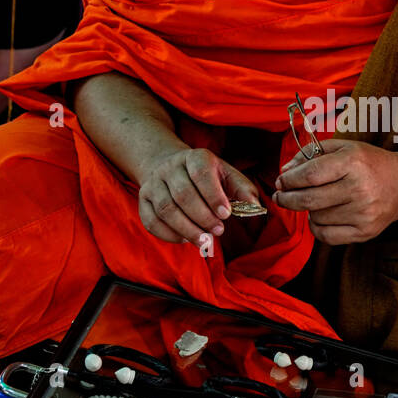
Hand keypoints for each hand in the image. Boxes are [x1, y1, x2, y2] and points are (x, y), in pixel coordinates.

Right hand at [137, 147, 261, 243]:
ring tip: (204, 240)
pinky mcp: (142, 200)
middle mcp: (170, 167)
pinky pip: (152, 221)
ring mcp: (153, 183)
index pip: (201, 174)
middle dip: (202, 217)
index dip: (213, 196)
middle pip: (182, 194)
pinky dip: (169, 235)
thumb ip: (243, 190)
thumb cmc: (206, 176)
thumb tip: (255, 208)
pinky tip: (185, 239)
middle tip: (218, 231)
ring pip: (166, 209)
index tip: (226, 214)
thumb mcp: (227, 176)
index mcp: (194, 157)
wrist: (170, 168)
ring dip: (187, 229)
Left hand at [273, 139, 397, 243]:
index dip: (289, 180)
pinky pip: (326, 235)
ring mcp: (363, 213)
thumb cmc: (370, 164)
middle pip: (309, 200)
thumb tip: (285, 172)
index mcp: (353, 162)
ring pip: (316, 217)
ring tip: (317, 200)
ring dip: (309, 210)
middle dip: (287, 199)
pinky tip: (322, 216)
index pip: (309, 175)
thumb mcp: (344, 148)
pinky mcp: (365, 232)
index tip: (281, 181)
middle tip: (280, 196)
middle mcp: (359, 188)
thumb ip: (311, 155)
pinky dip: (317, 226)